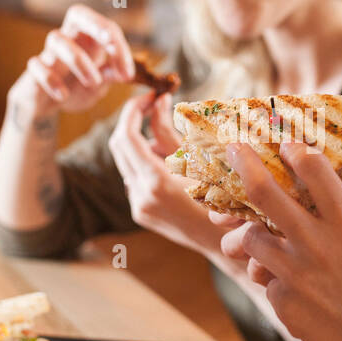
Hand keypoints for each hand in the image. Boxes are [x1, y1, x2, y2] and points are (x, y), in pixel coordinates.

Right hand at [8, 4, 133, 120]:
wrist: (45, 105)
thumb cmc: (75, 88)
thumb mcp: (98, 85)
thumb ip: (110, 76)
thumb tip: (126, 73)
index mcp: (88, 39)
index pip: (105, 28)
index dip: (119, 46)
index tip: (128, 74)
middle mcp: (68, 39)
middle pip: (77, 13)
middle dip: (96, 24)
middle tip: (110, 42)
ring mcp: (48, 53)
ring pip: (57, 39)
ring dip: (78, 59)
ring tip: (93, 82)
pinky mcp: (32, 70)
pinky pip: (36, 65)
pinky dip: (51, 80)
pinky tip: (63, 96)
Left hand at [108, 92, 211, 250]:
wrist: (223, 243)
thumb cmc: (222, 199)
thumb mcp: (199, 159)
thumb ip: (170, 130)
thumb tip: (157, 100)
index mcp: (155, 182)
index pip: (127, 136)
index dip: (133, 111)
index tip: (149, 97)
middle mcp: (139, 196)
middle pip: (119, 146)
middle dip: (133, 122)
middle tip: (153, 106)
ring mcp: (137, 206)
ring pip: (126, 161)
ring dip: (142, 143)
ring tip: (172, 144)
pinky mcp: (139, 212)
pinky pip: (133, 177)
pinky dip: (145, 163)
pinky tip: (170, 166)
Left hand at [216, 141, 341, 340]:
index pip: (313, 169)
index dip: (293, 149)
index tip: (284, 142)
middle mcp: (319, 243)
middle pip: (263, 192)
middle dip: (242, 163)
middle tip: (233, 150)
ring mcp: (297, 274)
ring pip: (248, 237)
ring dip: (239, 233)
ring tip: (236, 234)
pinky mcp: (284, 304)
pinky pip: (266, 279)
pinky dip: (269, 278)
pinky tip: (284, 286)